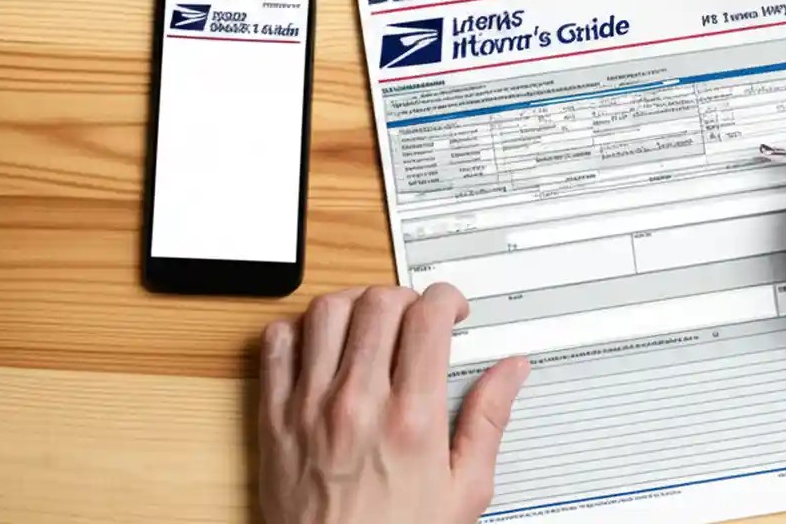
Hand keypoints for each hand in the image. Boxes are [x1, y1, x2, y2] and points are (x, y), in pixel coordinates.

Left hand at [258, 284, 529, 523]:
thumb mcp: (465, 489)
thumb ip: (489, 420)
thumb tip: (511, 371)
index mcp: (413, 418)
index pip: (427, 318)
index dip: (445, 299)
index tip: (449, 310)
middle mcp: (359, 403)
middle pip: (379, 303)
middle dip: (406, 297)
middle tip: (414, 318)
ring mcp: (311, 407)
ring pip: (327, 311)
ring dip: (354, 304)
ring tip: (368, 324)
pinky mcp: (274, 417)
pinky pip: (275, 344)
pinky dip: (296, 329)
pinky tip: (319, 345)